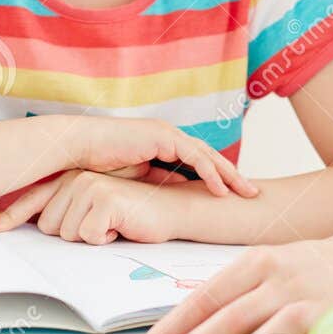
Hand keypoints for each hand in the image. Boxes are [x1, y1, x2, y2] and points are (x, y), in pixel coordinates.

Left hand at [0, 171, 189, 243]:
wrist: (171, 208)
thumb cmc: (134, 214)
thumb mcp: (96, 213)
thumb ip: (70, 214)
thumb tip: (41, 227)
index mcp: (71, 180)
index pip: (33, 201)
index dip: (10, 216)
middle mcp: (76, 179)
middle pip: (49, 227)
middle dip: (74, 235)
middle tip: (101, 226)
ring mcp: (90, 187)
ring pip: (68, 234)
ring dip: (92, 238)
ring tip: (113, 225)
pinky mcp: (104, 200)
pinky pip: (89, 236)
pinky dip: (106, 239)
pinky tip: (121, 227)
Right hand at [67, 118, 257, 199]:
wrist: (79, 146)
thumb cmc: (99, 163)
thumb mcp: (136, 178)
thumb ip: (158, 183)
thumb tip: (176, 199)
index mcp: (164, 144)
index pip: (200, 162)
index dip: (219, 178)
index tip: (235, 195)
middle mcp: (170, 136)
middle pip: (210, 157)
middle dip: (233, 175)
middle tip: (253, 193)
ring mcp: (168, 134)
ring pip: (208, 156)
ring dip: (229, 174)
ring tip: (246, 192)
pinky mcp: (163, 136)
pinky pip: (194, 157)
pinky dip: (209, 173)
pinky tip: (221, 189)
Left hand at [141, 227, 332, 333]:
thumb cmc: (310, 270)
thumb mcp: (270, 269)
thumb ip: (236, 295)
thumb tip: (190, 328)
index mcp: (255, 263)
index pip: (207, 295)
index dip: (177, 322)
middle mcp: (279, 278)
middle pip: (231, 313)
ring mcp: (309, 298)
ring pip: (273, 326)